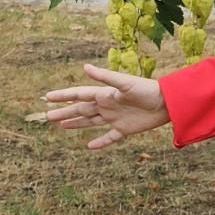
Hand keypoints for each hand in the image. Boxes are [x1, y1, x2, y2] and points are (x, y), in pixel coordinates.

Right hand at [37, 62, 168, 149]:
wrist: (167, 103)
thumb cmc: (146, 89)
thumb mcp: (124, 83)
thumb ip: (105, 77)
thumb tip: (85, 67)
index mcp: (104, 94)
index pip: (79, 95)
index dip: (63, 96)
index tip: (47, 96)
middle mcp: (106, 106)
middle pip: (81, 110)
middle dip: (64, 112)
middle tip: (48, 115)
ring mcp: (114, 118)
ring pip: (90, 122)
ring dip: (76, 124)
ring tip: (61, 125)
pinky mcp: (125, 130)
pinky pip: (109, 137)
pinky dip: (100, 142)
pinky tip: (89, 146)